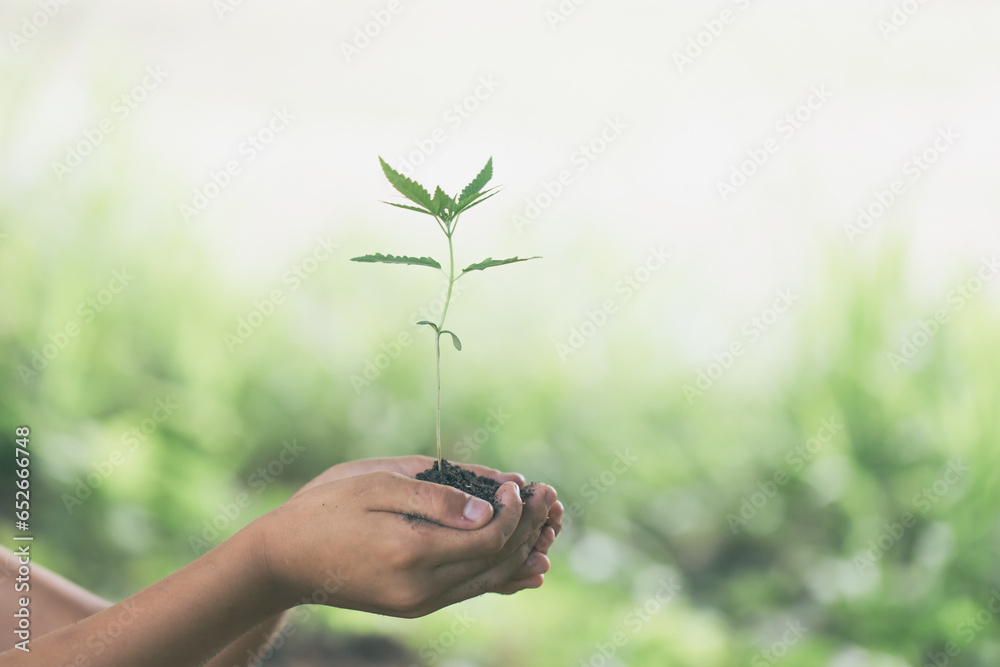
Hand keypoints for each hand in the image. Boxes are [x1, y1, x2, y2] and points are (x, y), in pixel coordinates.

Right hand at [255, 467, 553, 616]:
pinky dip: (502, 576)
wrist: (283, 559)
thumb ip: (435, 497)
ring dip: (522, 551)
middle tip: (551, 498)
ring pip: (488, 581)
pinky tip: (528, 567)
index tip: (520, 485)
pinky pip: (470, 592)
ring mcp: (418, 602)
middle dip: (529, 529)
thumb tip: (488, 509)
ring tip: (549, 524)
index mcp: (410, 552)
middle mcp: (419, 588)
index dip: (514, 513)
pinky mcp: (415, 605)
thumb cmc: (325, 508)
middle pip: (496, 562)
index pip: (487, 539)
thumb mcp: (377, 484)